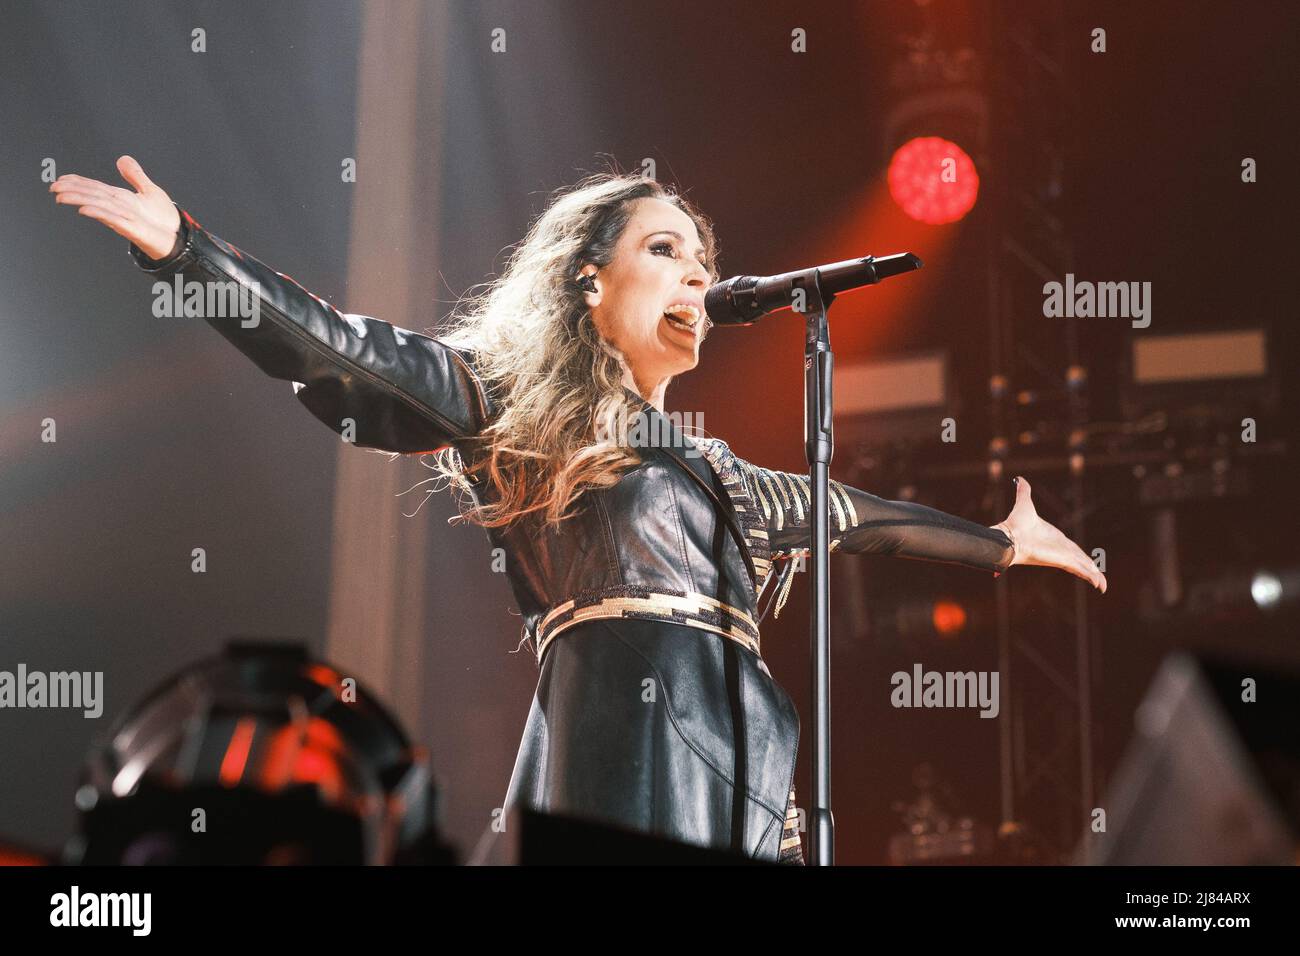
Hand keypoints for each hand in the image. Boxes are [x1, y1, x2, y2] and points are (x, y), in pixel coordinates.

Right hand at [50, 155, 180, 260]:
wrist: (179, 237)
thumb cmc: (164, 219)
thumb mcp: (150, 190)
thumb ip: (135, 176)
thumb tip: (122, 159)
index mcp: (121, 199)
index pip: (96, 188)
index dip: (78, 183)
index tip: (61, 179)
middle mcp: (120, 208)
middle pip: (93, 196)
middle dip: (73, 191)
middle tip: (53, 188)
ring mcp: (125, 219)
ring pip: (99, 207)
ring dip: (80, 201)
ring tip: (62, 197)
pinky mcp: (134, 230)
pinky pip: (114, 221)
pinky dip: (99, 214)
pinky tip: (85, 210)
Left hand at [993, 477, 1106, 592]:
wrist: (1011, 536)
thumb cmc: (1016, 523)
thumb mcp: (1025, 503)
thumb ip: (1024, 491)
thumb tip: (1018, 479)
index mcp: (1054, 538)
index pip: (1071, 547)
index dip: (1079, 553)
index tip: (1086, 558)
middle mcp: (1059, 549)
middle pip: (1079, 558)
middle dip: (1089, 566)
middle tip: (1097, 574)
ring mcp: (1062, 556)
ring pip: (1083, 567)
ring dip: (1094, 575)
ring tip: (1102, 585)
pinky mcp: (1063, 561)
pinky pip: (1081, 570)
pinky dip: (1091, 576)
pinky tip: (1100, 584)